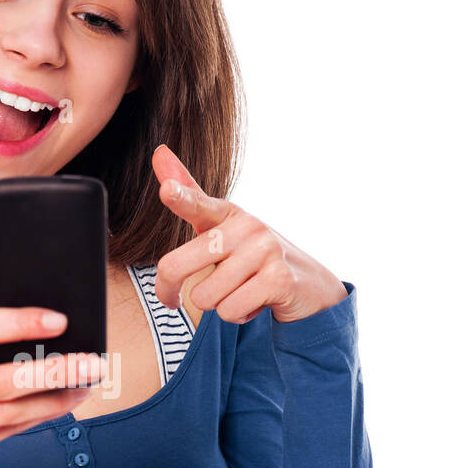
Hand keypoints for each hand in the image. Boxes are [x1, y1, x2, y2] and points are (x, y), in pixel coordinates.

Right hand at [0, 307, 100, 467]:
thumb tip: (46, 339)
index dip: (20, 323)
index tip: (61, 321)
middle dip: (53, 371)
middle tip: (92, 363)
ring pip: (7, 412)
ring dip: (53, 399)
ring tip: (84, 385)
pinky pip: (2, 434)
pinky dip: (37, 419)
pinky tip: (61, 405)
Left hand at [151, 145, 347, 323]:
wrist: (307, 284)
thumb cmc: (251, 256)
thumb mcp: (219, 226)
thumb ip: (189, 197)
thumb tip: (159, 152)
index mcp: (226, 213)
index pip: (197, 204)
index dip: (180, 197)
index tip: (167, 191)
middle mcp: (246, 226)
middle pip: (177, 267)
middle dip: (170, 291)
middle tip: (173, 300)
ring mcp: (265, 250)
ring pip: (204, 297)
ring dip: (217, 305)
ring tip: (240, 291)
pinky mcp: (278, 278)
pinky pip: (229, 311)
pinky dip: (238, 315)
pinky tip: (256, 302)